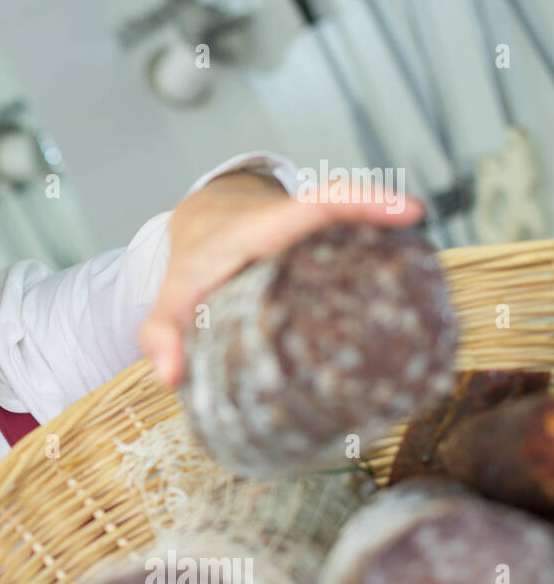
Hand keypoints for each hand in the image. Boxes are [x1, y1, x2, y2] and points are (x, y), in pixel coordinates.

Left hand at [138, 170, 425, 387]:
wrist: (200, 229)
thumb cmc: (192, 269)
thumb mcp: (170, 301)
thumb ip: (160, 335)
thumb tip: (171, 378)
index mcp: (256, 232)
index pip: (312, 206)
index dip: (359, 204)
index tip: (407, 211)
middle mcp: (289, 221)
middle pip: (341, 206)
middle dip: (379, 212)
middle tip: (414, 228)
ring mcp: (309, 229)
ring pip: (353, 223)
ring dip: (387, 238)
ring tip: (423, 272)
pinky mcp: (321, 239)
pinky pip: (353, 235)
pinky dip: (378, 250)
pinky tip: (408, 282)